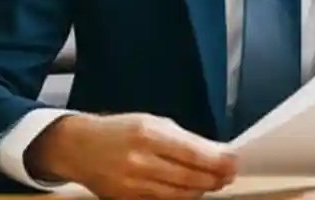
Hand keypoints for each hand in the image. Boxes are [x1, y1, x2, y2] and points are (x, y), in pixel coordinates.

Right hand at [25, 113, 237, 198]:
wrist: (80, 147)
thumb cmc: (120, 130)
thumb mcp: (152, 123)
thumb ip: (184, 139)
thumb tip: (216, 152)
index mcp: (147, 134)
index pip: (192, 153)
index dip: (218, 161)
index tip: (234, 162)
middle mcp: (139, 160)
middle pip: (188, 177)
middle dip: (214, 178)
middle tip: (229, 175)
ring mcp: (132, 184)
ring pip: (178, 194)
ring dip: (201, 189)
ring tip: (214, 183)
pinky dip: (181, 198)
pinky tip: (192, 191)